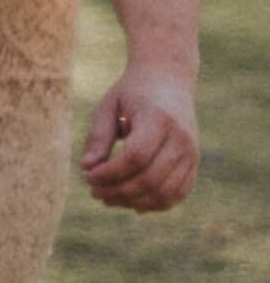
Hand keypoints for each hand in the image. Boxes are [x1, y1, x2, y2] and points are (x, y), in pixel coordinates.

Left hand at [83, 69, 199, 215]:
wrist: (168, 79)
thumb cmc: (132, 93)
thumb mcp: (108, 107)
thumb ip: (98, 137)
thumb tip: (87, 168)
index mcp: (159, 119)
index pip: (135, 157)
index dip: (109, 173)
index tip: (88, 176)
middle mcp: (181, 138)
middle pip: (150, 179)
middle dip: (117, 191)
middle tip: (93, 191)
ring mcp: (192, 152)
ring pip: (166, 191)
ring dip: (134, 201)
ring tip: (108, 198)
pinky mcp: (194, 162)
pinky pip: (179, 193)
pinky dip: (156, 203)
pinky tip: (132, 203)